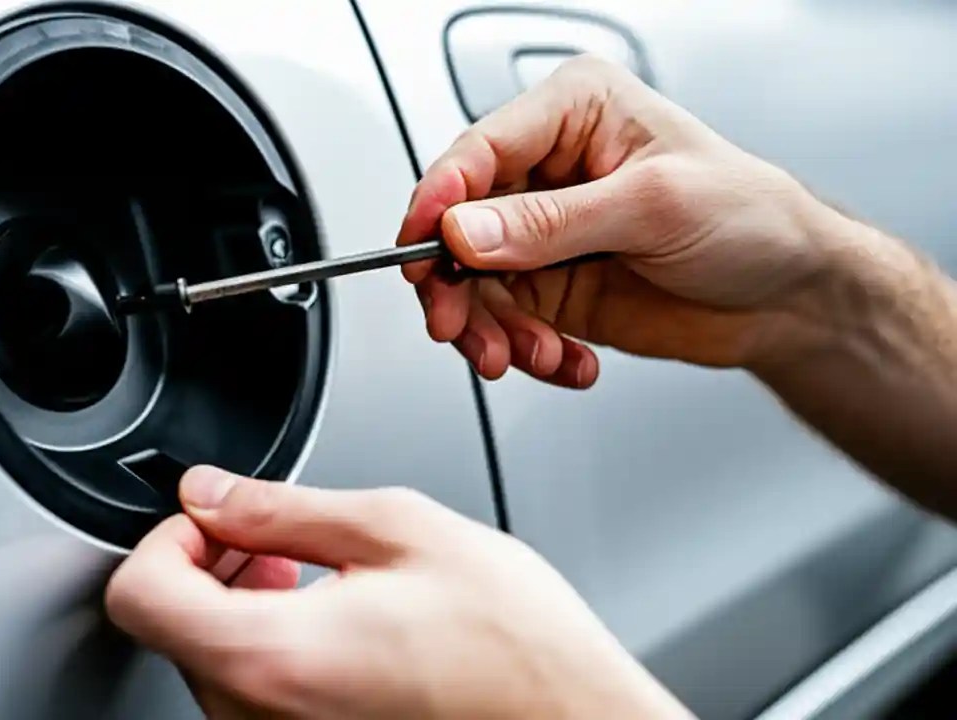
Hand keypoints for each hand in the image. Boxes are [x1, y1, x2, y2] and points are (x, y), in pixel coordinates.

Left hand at [106, 467, 690, 718]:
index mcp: (270, 659)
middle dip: (211, 565)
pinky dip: (269, 647)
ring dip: (240, 606)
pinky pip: (252, 696)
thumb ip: (281, 508)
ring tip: (310, 574)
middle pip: (172, 629)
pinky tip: (328, 620)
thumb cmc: (514, 647)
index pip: (138, 595)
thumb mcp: (398, 532)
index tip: (214, 516)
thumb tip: (211, 492)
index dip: (168, 537)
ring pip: (211, 662)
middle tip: (275, 538)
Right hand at [398, 54, 843, 384]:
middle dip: (457, 286)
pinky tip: (565, 361)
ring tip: (531, 355)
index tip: (420, 245)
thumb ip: (550, 223)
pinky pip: (506, 323)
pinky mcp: (550, 287)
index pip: (479, 151)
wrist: (790, 297)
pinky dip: (526, 351)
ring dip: (493, 331)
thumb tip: (465, 231)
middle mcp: (547, 171)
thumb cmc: (750, 218)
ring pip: (473, 284)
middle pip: (459, 225)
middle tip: (459, 327)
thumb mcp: (652, 207)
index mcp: (572, 114)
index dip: (438, 198)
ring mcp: (544, 235)